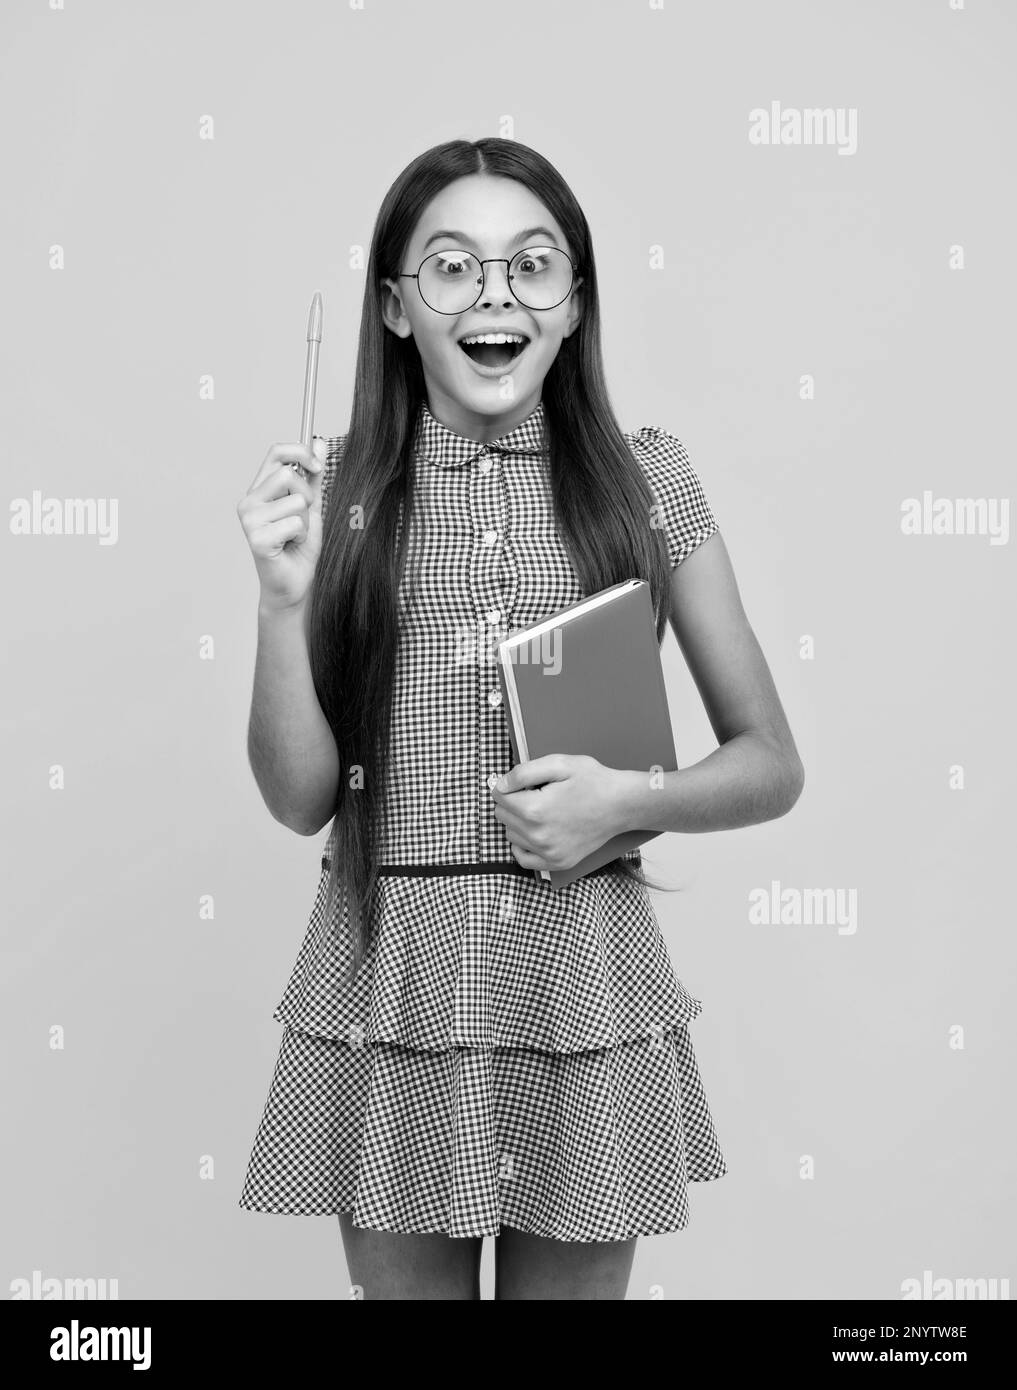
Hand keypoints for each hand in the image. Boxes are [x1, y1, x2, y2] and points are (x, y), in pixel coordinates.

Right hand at [237, 438, 327, 611]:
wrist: (295, 583)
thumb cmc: (299, 547)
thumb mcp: (311, 506)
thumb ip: (313, 477)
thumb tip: (318, 441)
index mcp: (259, 489)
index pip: (276, 453)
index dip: (300, 452)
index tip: (317, 466)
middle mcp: (249, 501)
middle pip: (288, 475)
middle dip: (307, 496)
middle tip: (302, 517)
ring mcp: (249, 520)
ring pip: (295, 501)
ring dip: (305, 521)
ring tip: (295, 535)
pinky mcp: (257, 539)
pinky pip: (294, 523)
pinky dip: (301, 536)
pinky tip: (290, 545)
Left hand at [489, 754, 624, 872]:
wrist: (623, 805)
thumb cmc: (593, 781)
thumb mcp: (559, 763)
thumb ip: (523, 773)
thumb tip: (500, 785)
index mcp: (535, 809)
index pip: (498, 797)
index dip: (510, 785)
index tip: (527, 783)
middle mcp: (538, 836)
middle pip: (501, 816)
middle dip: (514, 802)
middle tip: (538, 794)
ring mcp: (548, 853)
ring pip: (510, 835)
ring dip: (519, 822)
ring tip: (543, 811)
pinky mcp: (557, 863)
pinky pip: (522, 858)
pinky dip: (523, 845)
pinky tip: (536, 831)